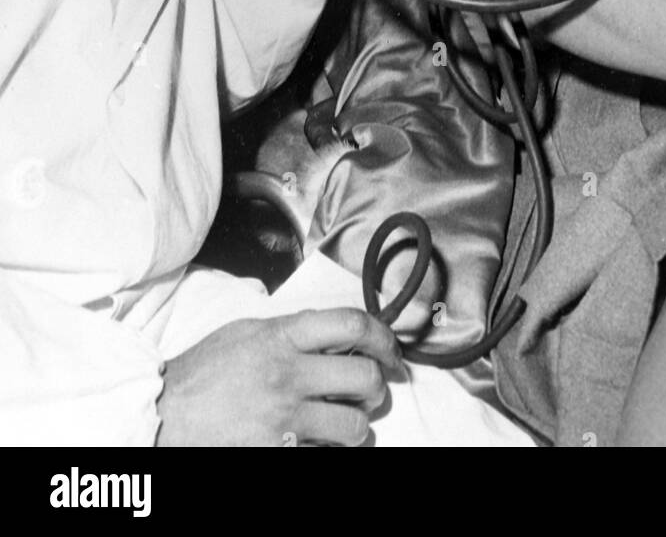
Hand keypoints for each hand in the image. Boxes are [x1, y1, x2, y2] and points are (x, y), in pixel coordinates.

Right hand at [156, 308, 401, 447]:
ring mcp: (284, 419)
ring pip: (353, 426)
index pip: (351, 324)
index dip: (383, 336)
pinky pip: (324, 454)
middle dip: (378, 385)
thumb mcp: (245, 333)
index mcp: (281, 337)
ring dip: (357, 425)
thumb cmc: (202, 373)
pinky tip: (317, 442)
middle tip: (371, 390)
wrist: (163, 416)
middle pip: (365, 377)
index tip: (390, 349)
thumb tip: (333, 334)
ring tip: (347, 422)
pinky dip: (328, 450)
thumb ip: (290, 330)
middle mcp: (287, 375)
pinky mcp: (279, 452)